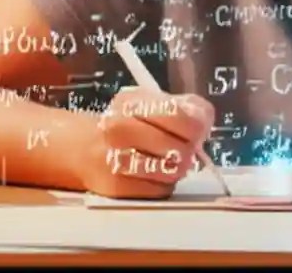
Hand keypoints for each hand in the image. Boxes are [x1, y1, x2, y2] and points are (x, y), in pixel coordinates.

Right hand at [79, 87, 214, 198]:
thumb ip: (188, 106)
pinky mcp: (116, 186)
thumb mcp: (156, 103)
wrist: (88, 148)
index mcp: (131, 101)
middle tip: (187, 149)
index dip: (197, 125)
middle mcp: (118, 127)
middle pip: (177, 147)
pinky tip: (155, 175)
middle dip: (189, 150)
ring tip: (170, 162)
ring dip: (177, 169)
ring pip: (170, 171)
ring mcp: (114, 158)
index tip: (200, 131)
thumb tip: (204, 123)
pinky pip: (158, 190)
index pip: (177, 114)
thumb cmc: (132, 124)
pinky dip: (164, 185)